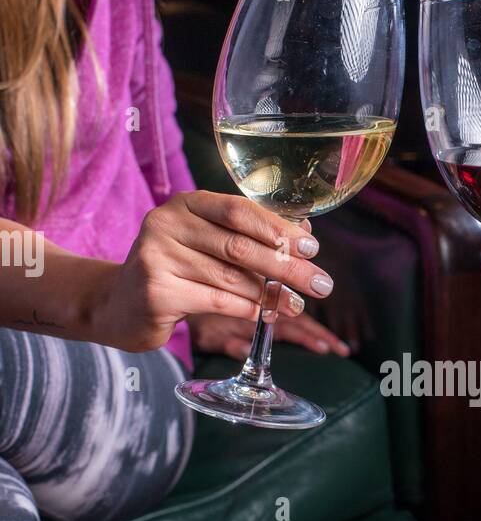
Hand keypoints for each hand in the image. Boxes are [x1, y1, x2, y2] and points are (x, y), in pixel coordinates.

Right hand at [89, 192, 335, 353]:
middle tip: (320, 284)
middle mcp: (167, 224)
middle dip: (287, 267)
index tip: (312, 247)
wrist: (119, 304)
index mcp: (185, 205)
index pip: (239, 210)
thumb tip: (306, 235)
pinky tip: (264, 315)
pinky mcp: (157, 292)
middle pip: (240, 246)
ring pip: (231, 277)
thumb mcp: (207, 245)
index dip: (279, 229)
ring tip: (296, 305)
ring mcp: (158, 257)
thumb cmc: (174, 271)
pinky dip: (246, 309)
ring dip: (271, 294)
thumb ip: (249, 238)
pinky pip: (216, 301)